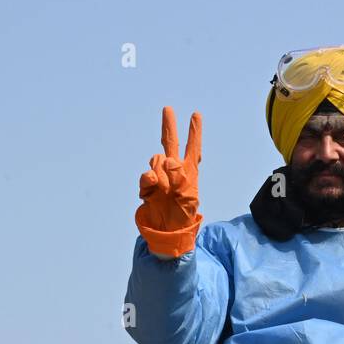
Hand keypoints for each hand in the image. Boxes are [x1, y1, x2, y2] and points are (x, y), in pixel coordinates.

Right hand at [135, 106, 202, 256]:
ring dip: (162, 173)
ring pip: (157, 160)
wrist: (167, 233)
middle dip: (169, 127)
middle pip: (170, 144)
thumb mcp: (188, 196)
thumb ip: (180, 175)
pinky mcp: (147, 187)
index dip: (194, 133)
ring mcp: (159, 178)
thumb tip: (167, 160)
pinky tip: (154, 187)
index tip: (196, 115)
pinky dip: (150, 180)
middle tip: (167, 109)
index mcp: (190, 173)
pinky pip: (147, 175)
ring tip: (166, 190)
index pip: (193, 149)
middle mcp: (174, 172)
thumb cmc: (182, 217)